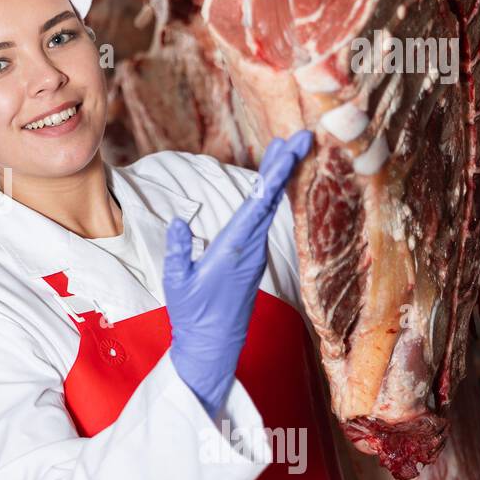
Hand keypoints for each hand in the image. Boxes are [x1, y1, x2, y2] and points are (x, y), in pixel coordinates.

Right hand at [162, 130, 312, 418]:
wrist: (213, 343)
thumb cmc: (192, 313)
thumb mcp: (176, 281)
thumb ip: (177, 249)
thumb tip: (179, 220)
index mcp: (233, 247)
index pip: (259, 202)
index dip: (276, 172)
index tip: (291, 148)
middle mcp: (250, 246)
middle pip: (271, 198)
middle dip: (286, 165)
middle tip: (303, 136)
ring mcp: (254, 252)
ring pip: (270, 208)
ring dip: (279, 177)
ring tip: (285, 149)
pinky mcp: (252, 259)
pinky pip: (264, 220)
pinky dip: (269, 197)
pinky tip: (270, 185)